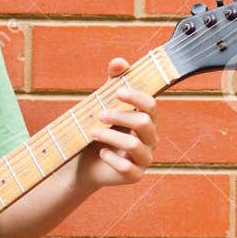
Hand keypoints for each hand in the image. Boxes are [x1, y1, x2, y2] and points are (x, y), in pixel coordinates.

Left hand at [78, 56, 157, 188]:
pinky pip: (127, 167)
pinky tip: (101, 153)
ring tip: (93, 133)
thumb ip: (113, 82)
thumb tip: (119, 62)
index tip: (117, 92)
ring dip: (110, 136)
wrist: (85, 162)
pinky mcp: (134, 176)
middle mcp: (150, 139)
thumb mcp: (103, 104)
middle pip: (144, 123)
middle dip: (119, 116)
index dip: (136, 97)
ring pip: (134, 145)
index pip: (150, 105)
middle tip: (99, 115)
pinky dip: (111, 158)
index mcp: (147, 120)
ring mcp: (144, 159)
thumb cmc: (99, 130)